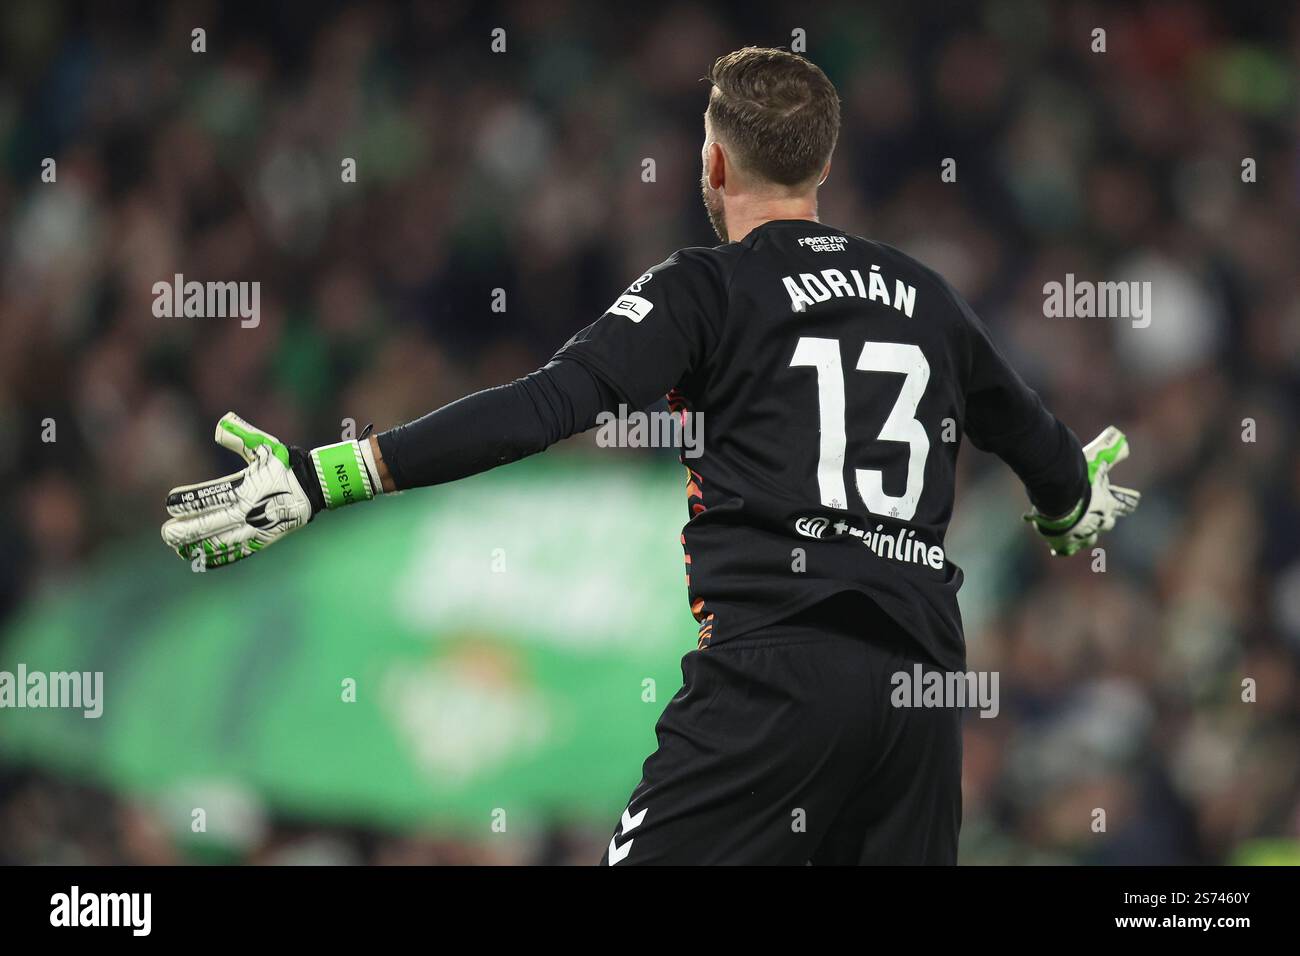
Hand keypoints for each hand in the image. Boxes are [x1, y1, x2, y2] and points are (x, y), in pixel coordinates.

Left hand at [161, 413, 317, 567]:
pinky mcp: (263, 540)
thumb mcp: (264, 445)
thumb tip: (219, 427)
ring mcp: (255, 529)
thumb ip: (240, 435)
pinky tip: (201, 560)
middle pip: (208, 524)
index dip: (186, 502)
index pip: (208, 497)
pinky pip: (236, 552)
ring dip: (196, 546)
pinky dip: (218, 558)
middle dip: (184, 530)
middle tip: (167, 532)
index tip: (170, 504)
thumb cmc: (286, 464)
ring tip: (178, 548)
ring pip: (219, 542)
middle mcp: (247, 511)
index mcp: (244, 488)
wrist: (315, 487)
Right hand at [1025, 426, 1139, 556]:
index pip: (1126, 503)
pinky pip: (1065, 548)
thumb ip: (1110, 449)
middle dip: (1105, 519)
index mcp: (1109, 504)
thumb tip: (1123, 439)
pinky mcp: (1065, 543)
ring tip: (1078, 532)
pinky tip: (1058, 547)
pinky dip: (1062, 547)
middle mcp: (1099, 522)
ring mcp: (1082, 534)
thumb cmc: (1078, 478)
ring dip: (1085, 535)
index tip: (1132, 499)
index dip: (1128, 500)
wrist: (1056, 497)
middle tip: (1100, 515)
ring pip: (1088, 539)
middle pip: (1107, 523)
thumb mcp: (1097, 459)